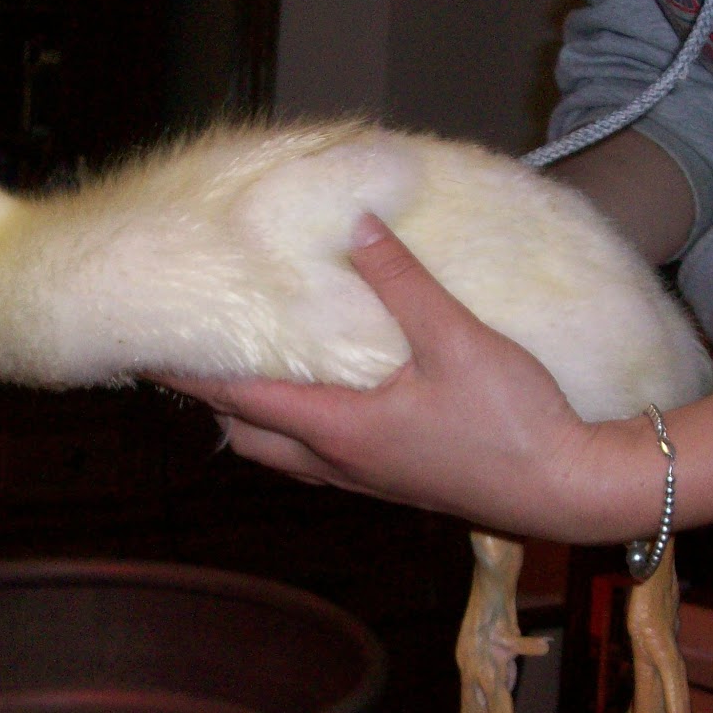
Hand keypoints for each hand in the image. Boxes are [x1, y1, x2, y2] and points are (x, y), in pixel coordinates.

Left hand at [154, 214, 602, 538]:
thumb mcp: (458, 338)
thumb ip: (403, 281)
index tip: (145, 349)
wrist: (568, 489)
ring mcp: (367, 480)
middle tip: (192, 354)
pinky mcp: (394, 484)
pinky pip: (318, 459)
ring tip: (244, 369)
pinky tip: (320, 398)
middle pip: (248, 435)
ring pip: (282, 453)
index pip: (240, 396)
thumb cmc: (514, 420)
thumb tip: (356, 223)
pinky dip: (294, 428)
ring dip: (254, 416)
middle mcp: (340, 462)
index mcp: (340, 429)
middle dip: (212, 398)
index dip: (190, 372)